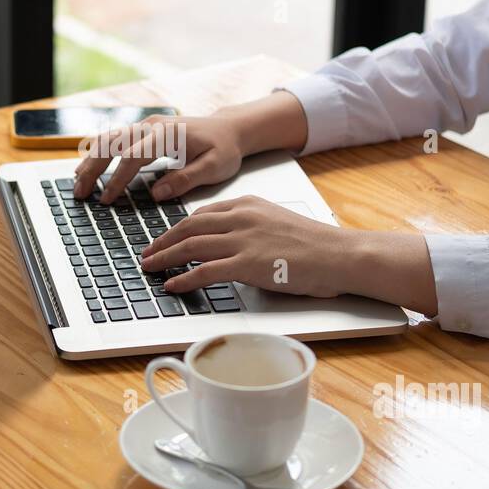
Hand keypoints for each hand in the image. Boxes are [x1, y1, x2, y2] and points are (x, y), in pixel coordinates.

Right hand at [72, 113, 245, 203]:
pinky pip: (114, 139)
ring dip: (90, 161)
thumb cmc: (224, 148)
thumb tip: (157, 193)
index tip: (107, 199)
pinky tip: (87, 169)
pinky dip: (98, 153)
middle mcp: (152, 125)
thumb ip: (186, 179)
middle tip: (80, 193)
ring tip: (77, 184)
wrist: (229, 128)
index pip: (133, 156)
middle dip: (93, 169)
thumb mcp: (215, 167)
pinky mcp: (144, 129)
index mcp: (168, 134)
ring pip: (109, 139)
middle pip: (112, 143)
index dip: (117, 179)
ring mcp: (146, 124)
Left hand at [139, 195, 440, 313]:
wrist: (341, 254)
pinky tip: (172, 284)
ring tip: (150, 268)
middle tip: (147, 254)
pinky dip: (184, 277)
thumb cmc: (316, 245)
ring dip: (165, 258)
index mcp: (248, 205)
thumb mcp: (277, 223)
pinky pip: (205, 270)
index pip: (202, 214)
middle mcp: (242, 217)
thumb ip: (251, 229)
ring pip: (191, 245)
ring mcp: (244, 239)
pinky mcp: (248, 263)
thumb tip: (228, 247)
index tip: (164, 238)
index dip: (177, 228)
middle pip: (188, 226)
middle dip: (162, 241)